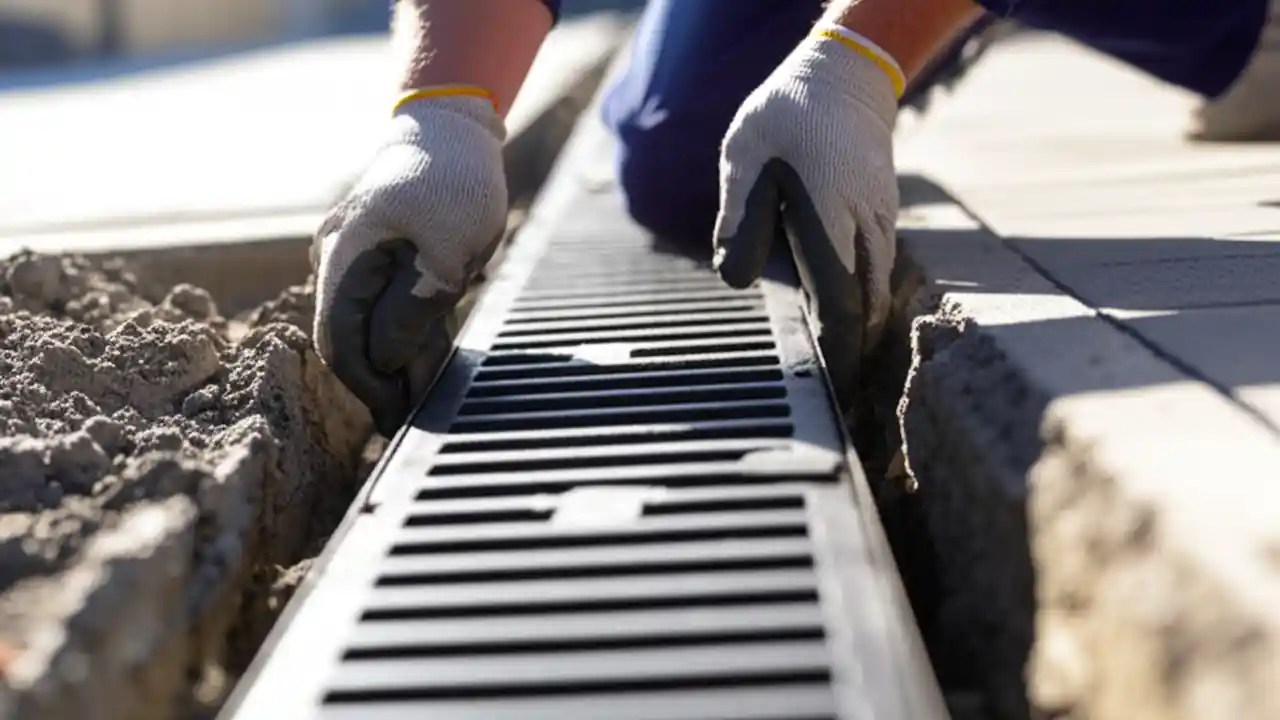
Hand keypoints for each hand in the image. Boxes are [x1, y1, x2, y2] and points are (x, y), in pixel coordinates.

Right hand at [313, 95, 507, 435]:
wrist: (455, 130)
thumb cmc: (454, 182)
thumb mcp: (446, 252)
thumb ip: (412, 310)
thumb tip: (382, 361)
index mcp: (343, 257)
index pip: (338, 342)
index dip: (366, 386)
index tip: (397, 416)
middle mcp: (338, 260)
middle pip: (351, 339)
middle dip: (384, 379)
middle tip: (419, 412)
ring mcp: (356, 259)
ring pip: (370, 326)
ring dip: (399, 360)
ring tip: (429, 388)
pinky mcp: (380, 260)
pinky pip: (386, 307)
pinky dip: (408, 334)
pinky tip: (430, 357)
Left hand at [713, 26, 901, 405]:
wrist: (846, 73)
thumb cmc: (787, 114)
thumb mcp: (744, 156)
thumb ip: (739, 218)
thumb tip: (735, 278)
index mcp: (831, 219)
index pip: (842, 305)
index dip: (841, 355)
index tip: (839, 396)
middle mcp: (866, 228)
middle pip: (870, 311)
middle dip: (860, 360)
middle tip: (847, 408)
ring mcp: (882, 222)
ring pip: (882, 294)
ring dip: (867, 336)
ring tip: (851, 380)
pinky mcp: (885, 217)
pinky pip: (884, 274)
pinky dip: (871, 306)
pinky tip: (854, 324)